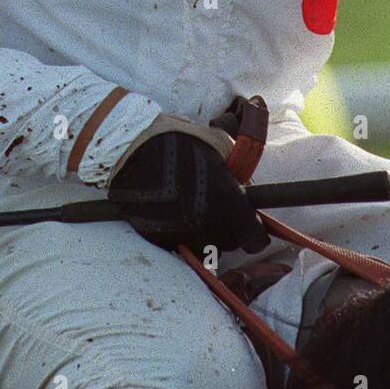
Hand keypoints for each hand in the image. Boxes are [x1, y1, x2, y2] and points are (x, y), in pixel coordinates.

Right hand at [107, 128, 270, 254]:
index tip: (251, 223)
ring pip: (207, 247)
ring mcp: (185, 236)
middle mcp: (210, 227)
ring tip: (195, 207)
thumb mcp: (220, 145)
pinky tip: (175, 210)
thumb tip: (244, 186)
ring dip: (207, 233)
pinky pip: (182, 243)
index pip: (256, 240)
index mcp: (230, 203)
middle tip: (218, 205)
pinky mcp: (162, 240)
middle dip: (230, 228)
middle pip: (231, 244)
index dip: (256, 233)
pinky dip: (183, 233)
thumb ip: (238, 171)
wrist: (133, 150)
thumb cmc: (180, 141)